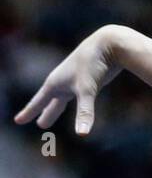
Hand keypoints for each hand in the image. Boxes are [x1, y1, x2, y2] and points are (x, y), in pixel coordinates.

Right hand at [12, 24, 130, 134]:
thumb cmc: (93, 65)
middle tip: (39, 124)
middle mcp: (62, 81)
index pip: (38, 102)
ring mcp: (74, 80)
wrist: (108, 44)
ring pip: (62, 98)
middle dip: (44, 113)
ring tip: (48, 117)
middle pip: (50, 102)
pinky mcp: (88, 79)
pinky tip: (73, 99)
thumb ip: (84, 112)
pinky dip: (73, 102)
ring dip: (54, 108)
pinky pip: (76, 94)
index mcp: (55, 83)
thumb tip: (82, 134)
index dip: (28, 112)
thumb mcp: (87, 90)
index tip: (17, 121)